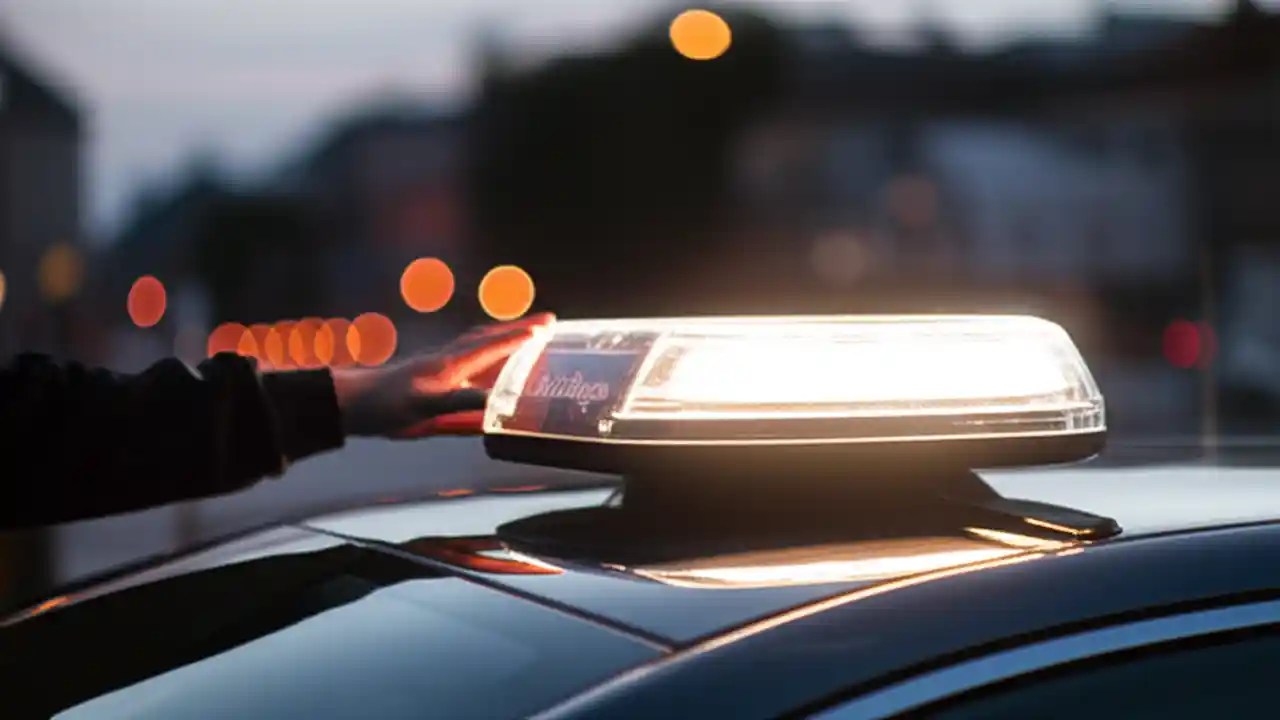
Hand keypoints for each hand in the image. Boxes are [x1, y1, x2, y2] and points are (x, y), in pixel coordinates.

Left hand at [332, 313, 553, 438]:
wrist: (353, 403)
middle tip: (549, 320)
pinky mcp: (434, 371)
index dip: (519, 339)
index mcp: (451, 366)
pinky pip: (469, 352)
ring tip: (527, 330)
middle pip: (491, 336)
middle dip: (520, 328)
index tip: (546, 329)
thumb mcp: (427, 409)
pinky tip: (489, 355)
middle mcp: (449, 359)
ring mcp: (441, 363)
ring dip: (505, 333)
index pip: (493, 346)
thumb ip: (463, 403)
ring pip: (480, 341)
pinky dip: (487, 346)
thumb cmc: (388, 406)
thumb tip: (500, 400)